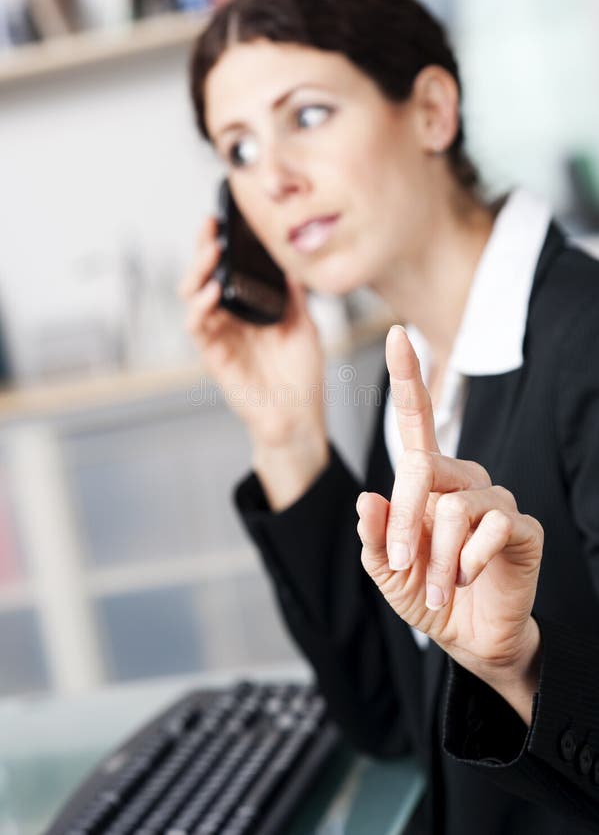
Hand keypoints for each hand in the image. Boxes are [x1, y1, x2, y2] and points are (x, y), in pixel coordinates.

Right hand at [179, 218, 328, 507]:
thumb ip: (293, 294)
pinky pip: (197, 327)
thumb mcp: (304, 324)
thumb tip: (293, 259)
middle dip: (202, 249)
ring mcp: (219, 336)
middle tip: (211, 228)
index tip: (225, 218)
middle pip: (203, 276)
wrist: (298, 416)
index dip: (221, 244)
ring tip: (211, 252)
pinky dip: (200, 307)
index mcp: (247, 307)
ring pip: (192, 296)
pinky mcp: (213, 357)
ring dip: (197, 272)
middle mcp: (228, 318)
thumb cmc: (300, 375)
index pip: (227, 269)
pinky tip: (213, 291)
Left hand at [356, 325, 543, 722]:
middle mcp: (462, 478)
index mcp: (426, 480)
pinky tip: (467, 577)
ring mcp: (495, 499)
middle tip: (401, 563)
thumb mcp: (385, 570)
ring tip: (438, 586)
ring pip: (455, 505)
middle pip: (422, 467)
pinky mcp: (522, 527)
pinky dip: (468, 561)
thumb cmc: (425, 592)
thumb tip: (367, 498)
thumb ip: (374, 536)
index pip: (416, 420)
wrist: (469, 635)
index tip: (395, 335)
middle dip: (404, 521)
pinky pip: (492, 527)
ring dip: (436, 555)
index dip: (406, 377)